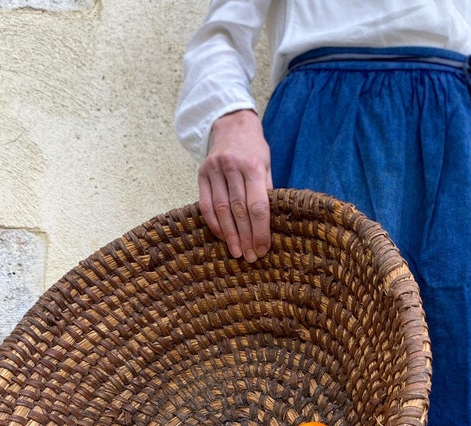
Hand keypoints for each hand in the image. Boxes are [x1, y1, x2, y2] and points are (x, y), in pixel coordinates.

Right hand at [198, 109, 272, 261]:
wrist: (231, 124)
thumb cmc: (254, 149)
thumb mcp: (267, 165)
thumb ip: (266, 191)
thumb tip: (269, 224)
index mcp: (253, 165)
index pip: (257, 205)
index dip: (260, 230)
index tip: (263, 249)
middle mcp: (232, 167)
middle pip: (239, 210)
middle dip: (246, 236)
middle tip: (250, 257)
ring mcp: (214, 170)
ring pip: (221, 210)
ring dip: (229, 235)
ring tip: (236, 252)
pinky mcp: (201, 174)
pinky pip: (206, 204)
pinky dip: (214, 223)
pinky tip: (222, 236)